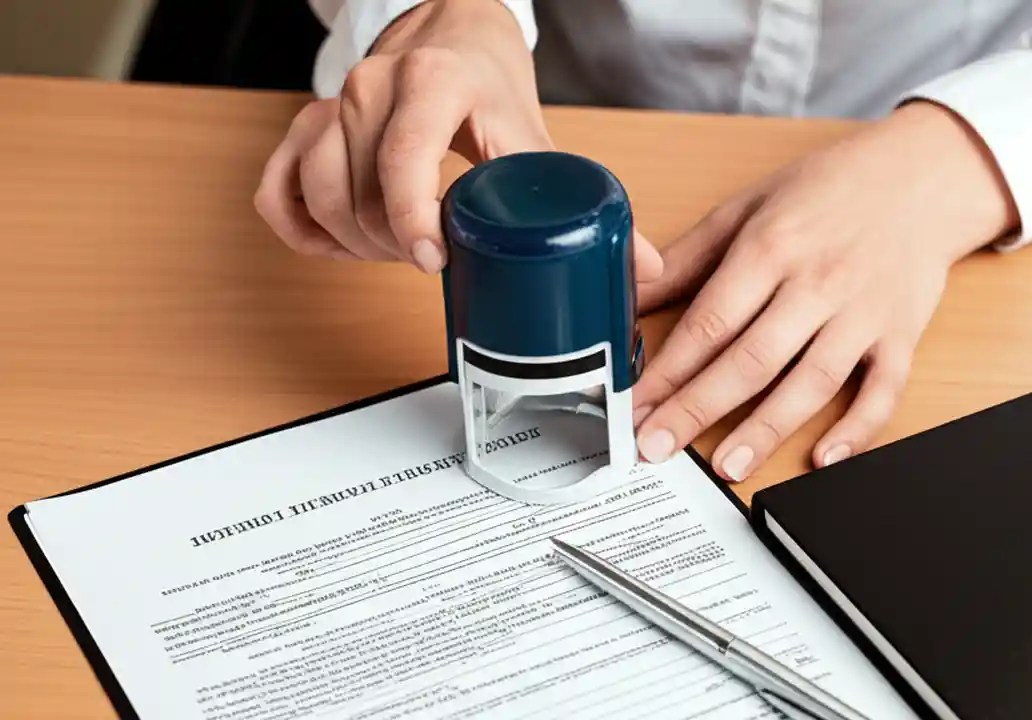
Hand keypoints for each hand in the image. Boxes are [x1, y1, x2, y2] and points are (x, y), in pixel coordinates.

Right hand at [254, 0, 661, 278]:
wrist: (450, 31)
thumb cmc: (489, 84)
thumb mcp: (536, 134)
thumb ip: (579, 199)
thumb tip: (639, 266)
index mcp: (435, 83)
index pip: (404, 157)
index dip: (413, 220)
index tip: (433, 261)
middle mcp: (373, 88)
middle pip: (358, 193)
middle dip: (394, 245)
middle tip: (430, 258)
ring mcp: (332, 104)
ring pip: (316, 194)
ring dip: (352, 242)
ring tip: (396, 250)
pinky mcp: (308, 124)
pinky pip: (276, 189)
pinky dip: (300, 228)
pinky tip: (336, 245)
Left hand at [632, 101, 1017, 480]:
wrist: (922, 175)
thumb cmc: (830, 189)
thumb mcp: (749, 207)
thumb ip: (689, 257)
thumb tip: (634, 295)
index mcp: (771, 247)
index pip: (709, 322)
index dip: (667, 371)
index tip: (634, 407)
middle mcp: (818, 283)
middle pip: (752, 359)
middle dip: (698, 409)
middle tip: (657, 448)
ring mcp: (863, 313)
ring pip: (811, 381)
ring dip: (767, 428)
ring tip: (727, 466)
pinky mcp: (902, 334)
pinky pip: (883, 390)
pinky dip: (857, 428)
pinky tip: (824, 457)